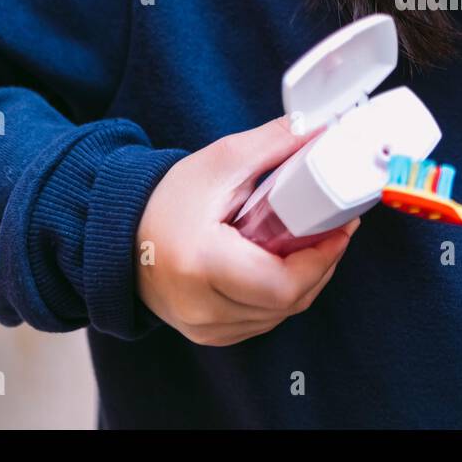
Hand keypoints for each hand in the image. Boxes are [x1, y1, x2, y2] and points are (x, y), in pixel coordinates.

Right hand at [136, 114, 358, 345]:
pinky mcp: (209, 334)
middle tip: (334, 230)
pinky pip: (263, 320)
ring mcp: (205, 327)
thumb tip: (322, 128)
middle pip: (288, 301)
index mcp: (202, 264)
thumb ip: (274, 142)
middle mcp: (201, 307)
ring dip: (306, 281)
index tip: (341, 228)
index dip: (322, 259)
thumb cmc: (166, 198)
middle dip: (321, 265)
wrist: (120, 233)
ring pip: (280, 315)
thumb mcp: (221, 161)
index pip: (282, 283)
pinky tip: (288, 265)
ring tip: (315, 243)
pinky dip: (282, 295)